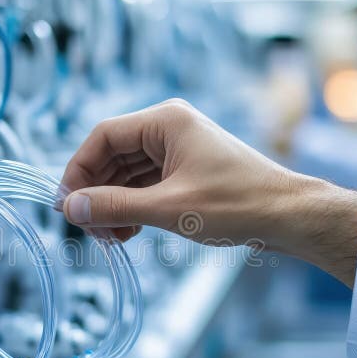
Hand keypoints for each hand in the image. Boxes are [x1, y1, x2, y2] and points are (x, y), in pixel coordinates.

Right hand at [61, 99, 356, 285]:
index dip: (78, 169)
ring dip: (114, 204)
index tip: (66, 205)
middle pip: (113, 155)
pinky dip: (133, 207)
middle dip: (97, 192)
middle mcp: (169, 128)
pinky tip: (128, 233)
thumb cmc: (237, 205)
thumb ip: (114, 207)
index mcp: (165, 121)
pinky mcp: (187, 171)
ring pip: (128, 173)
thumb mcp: (168, 209)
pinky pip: (146, 184)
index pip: (103, 136)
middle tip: (89, 228)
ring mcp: (179, 149)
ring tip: (110, 237)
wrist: (289, 217)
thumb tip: (69, 208)